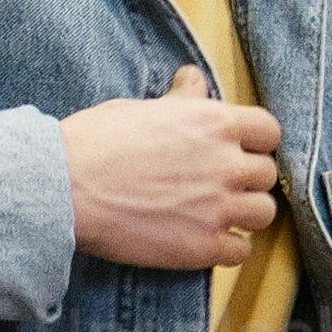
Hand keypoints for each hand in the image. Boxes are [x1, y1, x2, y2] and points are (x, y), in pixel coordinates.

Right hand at [66, 68, 282, 269]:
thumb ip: (181, 101)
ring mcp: (220, 207)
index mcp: (216, 123)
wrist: (62, 189)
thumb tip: (195, 79)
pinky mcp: (205, 246)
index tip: (237, 151)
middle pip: (266, 174)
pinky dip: (227, 247)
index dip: (254, 142)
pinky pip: (242, 251)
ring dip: (243, 213)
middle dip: (244, 179)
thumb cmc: (94, 143)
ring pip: (263, 213)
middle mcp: (227, 164)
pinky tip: (202, 239)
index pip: (269, 131)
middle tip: (214, 184)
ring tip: (213, 213)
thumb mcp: (141, 109)